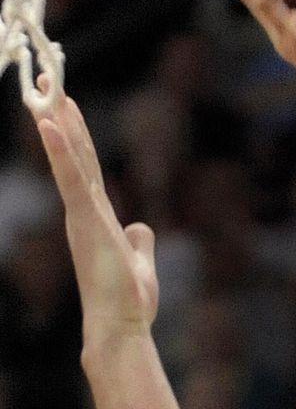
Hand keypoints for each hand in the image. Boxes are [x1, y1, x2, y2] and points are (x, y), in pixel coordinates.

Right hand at [33, 88, 157, 341]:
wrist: (119, 328)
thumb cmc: (127, 302)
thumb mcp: (139, 262)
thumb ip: (138, 241)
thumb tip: (139, 227)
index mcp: (95, 216)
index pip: (85, 166)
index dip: (75, 134)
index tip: (64, 104)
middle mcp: (83, 211)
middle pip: (73, 155)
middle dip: (60, 117)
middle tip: (46, 81)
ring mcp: (82, 215)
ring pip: (68, 160)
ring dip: (56, 124)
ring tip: (43, 91)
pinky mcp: (86, 221)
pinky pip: (72, 179)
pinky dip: (61, 151)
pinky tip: (50, 124)